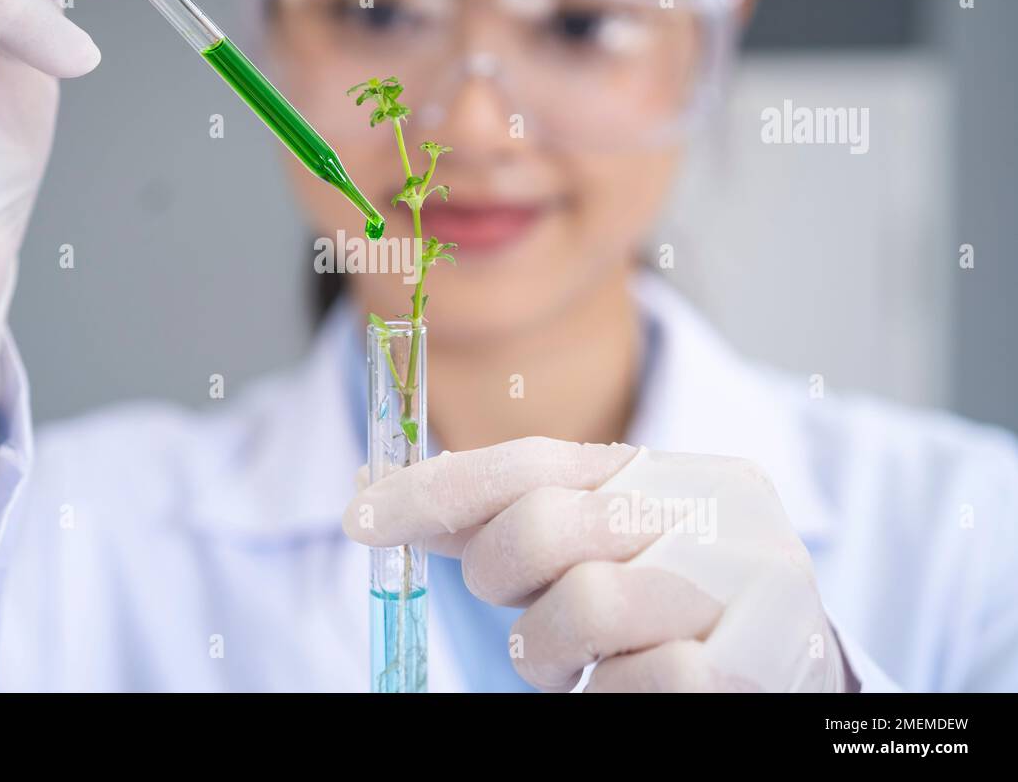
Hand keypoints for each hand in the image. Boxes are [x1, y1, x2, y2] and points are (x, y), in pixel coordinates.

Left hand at [344, 437, 848, 691]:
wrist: (791, 668)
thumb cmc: (667, 611)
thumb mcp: (592, 551)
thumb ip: (506, 523)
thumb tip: (379, 497)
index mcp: (663, 469)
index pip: (531, 460)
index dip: (436, 489)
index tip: (361, 516)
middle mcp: (713, 504)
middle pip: (545, 524)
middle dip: (501, 579)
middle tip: (521, 617)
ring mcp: (749, 574)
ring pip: (587, 604)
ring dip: (555, 652)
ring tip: (582, 662)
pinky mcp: (769, 653)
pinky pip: (648, 677)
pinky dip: (618, 692)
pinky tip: (636, 684)